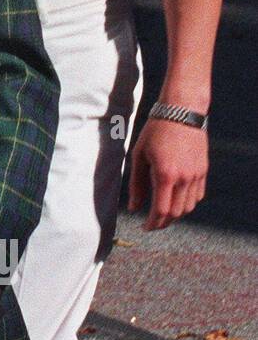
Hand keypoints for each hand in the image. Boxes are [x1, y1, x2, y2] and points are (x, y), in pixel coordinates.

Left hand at [127, 116, 207, 230]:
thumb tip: (134, 207)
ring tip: (162, 212)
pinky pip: (197, 195)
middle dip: (163, 222)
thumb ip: (136, 183)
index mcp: (165, 175)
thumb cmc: (155, 131)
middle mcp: (184, 178)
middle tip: (151, 223)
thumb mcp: (139, 155)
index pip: (161, 211)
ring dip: (175, 214)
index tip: (144, 227)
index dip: (152, 223)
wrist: (181, 112)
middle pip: (176, 213)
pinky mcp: (203, 170)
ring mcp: (197, 175)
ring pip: (188, 207)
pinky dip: (187, 203)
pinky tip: (176, 199)